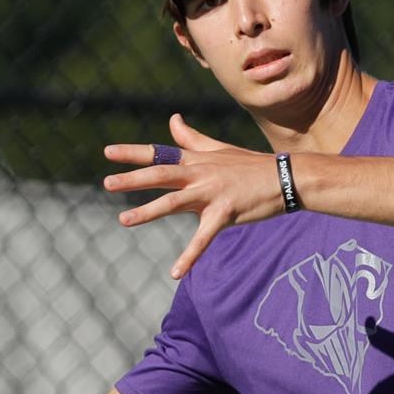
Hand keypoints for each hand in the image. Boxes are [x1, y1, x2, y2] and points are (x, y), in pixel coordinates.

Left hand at [103, 114, 287, 278]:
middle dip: (133, 178)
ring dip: (148, 212)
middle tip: (107, 183)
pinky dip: (189, 256)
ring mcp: (212, 193)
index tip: (107, 152)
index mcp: (196, 160)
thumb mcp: (219, 150)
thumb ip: (192, 139)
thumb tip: (172, 120)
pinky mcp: (226, 213)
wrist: (287, 178)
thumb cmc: (251, 166)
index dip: (132, 153)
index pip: (159, 154)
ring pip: (174, 202)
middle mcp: (200, 174)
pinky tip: (175, 273)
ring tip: (123, 219)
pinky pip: (203, 238)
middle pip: (161, 174)